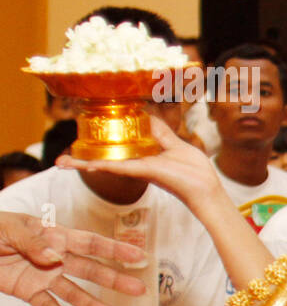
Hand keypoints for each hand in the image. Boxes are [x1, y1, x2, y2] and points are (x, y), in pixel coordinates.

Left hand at [0, 211, 146, 305]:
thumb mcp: (9, 229)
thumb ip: (33, 243)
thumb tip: (56, 259)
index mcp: (53, 235)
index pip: (90, 242)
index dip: (115, 249)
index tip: (139, 256)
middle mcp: (54, 256)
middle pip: (90, 270)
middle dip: (115, 280)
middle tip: (138, 290)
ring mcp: (42, 275)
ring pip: (73, 291)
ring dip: (92, 304)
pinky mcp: (27, 291)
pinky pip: (46, 305)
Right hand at [58, 115, 222, 208]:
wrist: (206, 188)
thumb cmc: (194, 170)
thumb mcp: (176, 145)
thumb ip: (161, 133)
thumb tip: (147, 117)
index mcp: (144, 159)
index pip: (117, 153)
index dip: (99, 149)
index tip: (81, 144)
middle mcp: (138, 166)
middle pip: (106, 162)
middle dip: (83, 161)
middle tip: (62, 160)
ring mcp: (141, 170)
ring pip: (108, 166)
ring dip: (85, 164)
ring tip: (63, 163)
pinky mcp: (148, 172)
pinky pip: (123, 168)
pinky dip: (106, 166)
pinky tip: (90, 165)